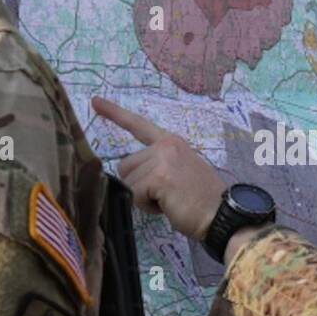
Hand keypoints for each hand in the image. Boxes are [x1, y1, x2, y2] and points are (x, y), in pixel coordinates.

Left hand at [91, 96, 226, 240]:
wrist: (221, 214)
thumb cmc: (202, 199)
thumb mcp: (180, 171)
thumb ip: (158, 165)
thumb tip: (130, 174)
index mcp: (171, 142)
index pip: (138, 125)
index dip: (115, 113)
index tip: (94, 102)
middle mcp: (165, 146)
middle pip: (125, 165)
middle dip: (138, 185)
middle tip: (164, 195)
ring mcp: (162, 160)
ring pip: (128, 182)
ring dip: (143, 198)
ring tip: (169, 201)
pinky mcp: (158, 177)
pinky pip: (135, 195)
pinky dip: (147, 207)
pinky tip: (168, 206)